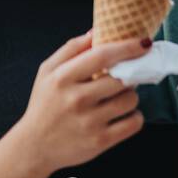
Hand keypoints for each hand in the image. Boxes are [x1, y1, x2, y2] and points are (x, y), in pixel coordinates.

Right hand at [14, 29, 151, 171]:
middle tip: (124, 77)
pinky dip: (134, 117)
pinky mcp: (100, 141)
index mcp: (62, 78)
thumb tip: (98, 30)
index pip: (102, 56)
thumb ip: (72, 48)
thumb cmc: (44, 104)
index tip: (144, 42)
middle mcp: (76, 99)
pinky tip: (122, 115)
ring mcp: (89, 122)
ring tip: (118, 97)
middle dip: (129, 76)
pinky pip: (135, 123)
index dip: (128, 47)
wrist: (33, 147)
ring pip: (131, 100)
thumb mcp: (48, 71)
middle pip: (121, 79)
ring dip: (130, 96)